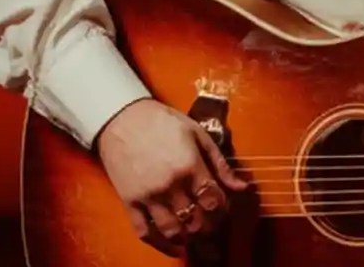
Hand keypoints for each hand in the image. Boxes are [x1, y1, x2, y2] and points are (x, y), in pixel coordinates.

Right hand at [95, 99, 247, 255]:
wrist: (122, 117)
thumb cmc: (161, 122)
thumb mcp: (197, 134)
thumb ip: (220, 163)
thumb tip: (241, 186)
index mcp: (189, 166)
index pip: (214, 201)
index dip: (223, 209)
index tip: (223, 207)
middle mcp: (170, 185)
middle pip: (197, 220)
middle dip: (209, 226)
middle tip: (213, 224)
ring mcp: (149, 196)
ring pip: (173, 231)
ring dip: (188, 238)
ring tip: (196, 234)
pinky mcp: (130, 202)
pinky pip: (144, 232)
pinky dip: (160, 244)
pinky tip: (174, 245)